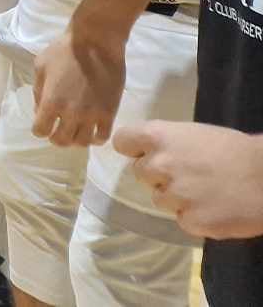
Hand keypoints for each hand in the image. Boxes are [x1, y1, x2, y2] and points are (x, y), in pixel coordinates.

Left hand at [32, 27, 126, 146]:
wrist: (96, 43)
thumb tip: (40, 110)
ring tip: (75, 130)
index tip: (42, 124)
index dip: (40, 129)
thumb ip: (38, 91)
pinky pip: (103, 137)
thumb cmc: (64, 50)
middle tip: (58, 129)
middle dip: (56, 137)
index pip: (40, 131)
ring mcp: (92, 115)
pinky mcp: (109, 114)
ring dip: (76, 139)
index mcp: (50, 102)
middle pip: (61, 141)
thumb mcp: (40, 66)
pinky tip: (93, 130)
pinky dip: (96, 138)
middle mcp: (70, 113)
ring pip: (82, 143)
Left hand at [114, 121, 262, 238]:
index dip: (134, 149)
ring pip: (160, 199)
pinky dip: (196, 217)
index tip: (144, 153)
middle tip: (187, 174)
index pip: (123, 142)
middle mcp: (159, 165)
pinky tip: (215, 208)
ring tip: (205, 191)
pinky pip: (182, 219)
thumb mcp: (194, 134)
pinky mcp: (190, 221)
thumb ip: (166, 144)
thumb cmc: (234, 150)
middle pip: (141, 173)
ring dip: (176, 198)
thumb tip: (146, 153)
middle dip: (159, 175)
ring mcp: (174, 195)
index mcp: (158, 136)